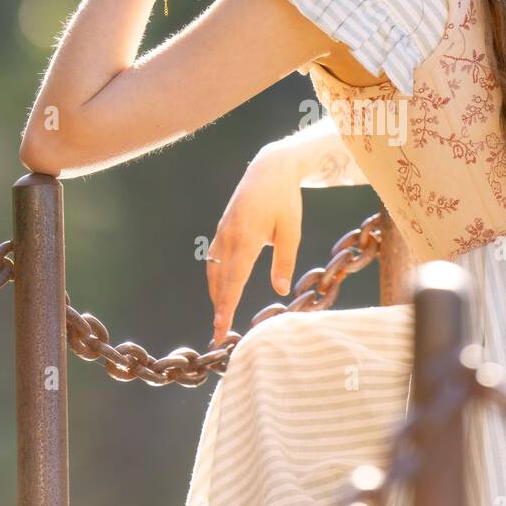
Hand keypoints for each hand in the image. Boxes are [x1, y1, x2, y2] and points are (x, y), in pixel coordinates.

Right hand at [206, 142, 303, 346]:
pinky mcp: (221, 230)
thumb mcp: (292, 230)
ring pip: (213, 272)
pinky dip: (215, 279)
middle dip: (218, 308)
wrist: (268, 170)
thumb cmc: (285, 200)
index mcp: (247, 238)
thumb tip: (280, 290)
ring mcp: (222, 233)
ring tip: (221, 319)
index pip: (234, 280)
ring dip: (216, 295)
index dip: (227, 306)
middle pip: (219, 281)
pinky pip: (214, 260)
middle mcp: (229, 237)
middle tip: (219, 335)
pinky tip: (221, 291)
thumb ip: (285, 261)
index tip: (221, 327)